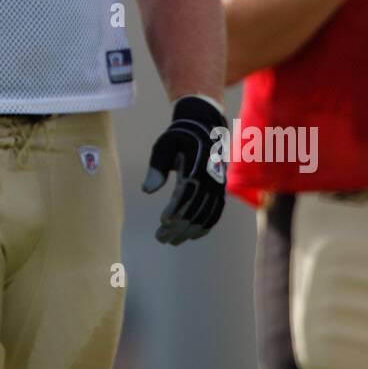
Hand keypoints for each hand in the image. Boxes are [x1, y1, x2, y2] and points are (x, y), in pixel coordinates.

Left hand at [142, 95, 226, 244]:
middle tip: (160, 238)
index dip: (175, 210)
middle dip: (178, 227)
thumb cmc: (178, 137)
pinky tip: (192, 236)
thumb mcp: (164, 146)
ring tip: (171, 240)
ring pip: (206, 215)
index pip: (186, 193)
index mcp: (197, 166)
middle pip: (196, 209)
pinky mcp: (220, 190)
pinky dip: (205, 226)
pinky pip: (215, 213)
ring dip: (189, 231)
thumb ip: (156, 167)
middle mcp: (211, 178)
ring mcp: (218, 186)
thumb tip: (147, 190)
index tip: (163, 222)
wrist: (203, 128)